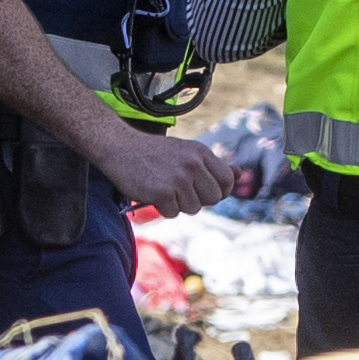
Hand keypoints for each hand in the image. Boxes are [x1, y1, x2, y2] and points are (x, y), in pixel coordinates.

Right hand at [95, 124, 248, 211]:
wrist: (119, 146)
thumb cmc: (153, 152)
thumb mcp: (186, 152)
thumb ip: (211, 165)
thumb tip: (239, 173)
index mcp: (201, 152)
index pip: (226, 181)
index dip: (218, 191)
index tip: (203, 190)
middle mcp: (193, 164)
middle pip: (212, 199)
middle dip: (198, 199)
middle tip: (179, 189)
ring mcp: (178, 179)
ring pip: (193, 208)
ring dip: (178, 204)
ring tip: (163, 187)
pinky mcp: (163, 192)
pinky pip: (173, 213)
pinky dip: (162, 208)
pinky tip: (152, 192)